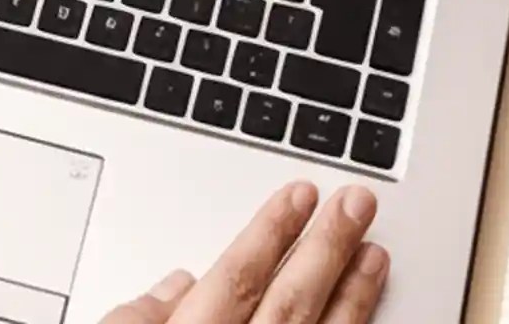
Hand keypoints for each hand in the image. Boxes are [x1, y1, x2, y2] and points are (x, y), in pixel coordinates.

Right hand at [103, 182, 387, 323]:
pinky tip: (363, 307)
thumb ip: (137, 318)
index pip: (237, 278)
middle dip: (325, 247)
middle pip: (289, 300)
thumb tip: (173, 285)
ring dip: (351, 291)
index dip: (270, 232)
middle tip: (356, 203)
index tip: (299, 196)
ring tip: (372, 250)